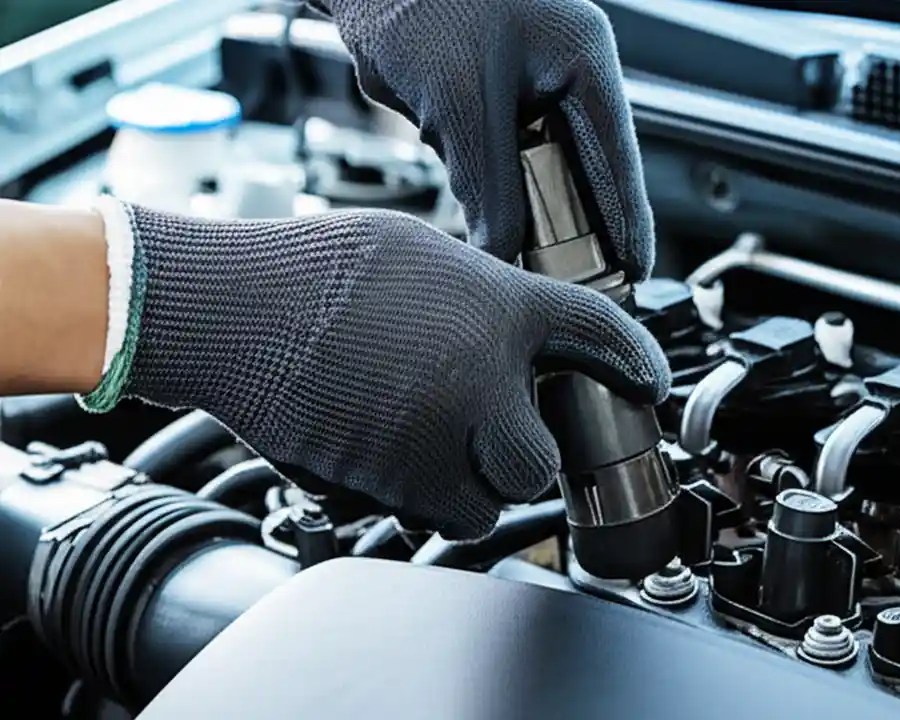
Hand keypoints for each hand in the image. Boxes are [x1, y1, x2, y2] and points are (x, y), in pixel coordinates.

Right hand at [84, 200, 669, 537]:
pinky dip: (426, 500)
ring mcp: (431, 440)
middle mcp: (479, 382)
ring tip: (444, 448)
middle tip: (506, 434)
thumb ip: (483, 294)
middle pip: (543, 461)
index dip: (637, 365)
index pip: (603, 340)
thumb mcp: (424, 252)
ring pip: (489, 505)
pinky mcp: (382, 482)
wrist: (229, 308)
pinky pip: (429, 517)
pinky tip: (400, 459)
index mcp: (500, 309)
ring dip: (478, 487)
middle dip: (527, 457)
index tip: (646, 383)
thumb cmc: (315, 268)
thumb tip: (516, 322)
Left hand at [317, 0, 654, 280]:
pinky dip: (491, 192)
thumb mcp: (463, 108)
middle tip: (585, 281)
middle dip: (579, 225)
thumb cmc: (420, 5)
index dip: (628, 219)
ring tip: (539, 266)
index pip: (618, 156)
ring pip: (536, 170)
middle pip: (583, 168)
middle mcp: (559, 73)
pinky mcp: (479, 99)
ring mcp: (519, 86)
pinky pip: (496, 161)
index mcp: (582, 59)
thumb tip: (502, 255)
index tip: (634, 270)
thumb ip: (489, 187)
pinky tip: (491, 227)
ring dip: (530, 213)